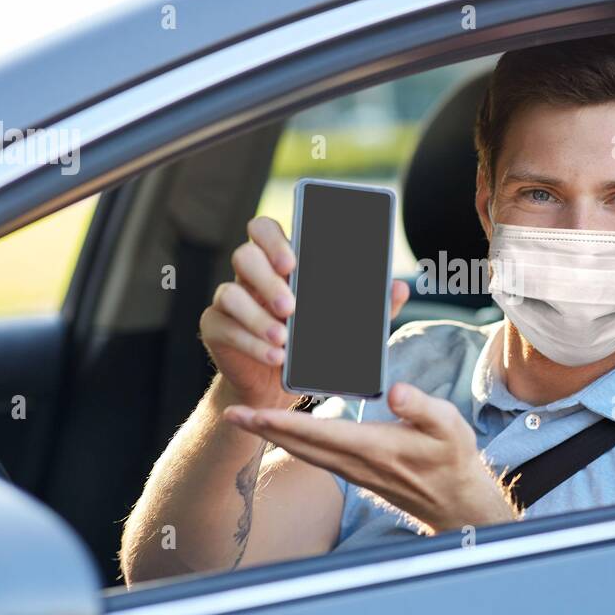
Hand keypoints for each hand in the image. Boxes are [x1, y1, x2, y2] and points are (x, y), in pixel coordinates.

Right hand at [201, 215, 409, 409]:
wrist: (274, 385)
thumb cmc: (309, 345)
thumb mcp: (343, 326)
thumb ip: (371, 306)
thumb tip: (400, 287)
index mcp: (277, 263)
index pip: (264, 230)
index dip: (274, 238)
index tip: (293, 261)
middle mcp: (249, 276)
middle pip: (245, 255)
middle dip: (268, 279)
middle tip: (292, 306)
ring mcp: (227, 301)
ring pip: (229, 292)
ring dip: (258, 316)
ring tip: (285, 339)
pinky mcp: (215, 328)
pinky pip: (225, 327)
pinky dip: (251, 343)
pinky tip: (275, 356)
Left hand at [222, 382, 518, 533]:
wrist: (456, 501)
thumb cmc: (453, 459)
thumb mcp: (448, 426)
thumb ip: (421, 407)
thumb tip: (396, 391)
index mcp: (374, 448)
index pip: (317, 434)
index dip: (281, 423)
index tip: (252, 413)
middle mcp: (356, 463)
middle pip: (299, 446)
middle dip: (263, 430)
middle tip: (230, 415)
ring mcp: (353, 472)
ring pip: (304, 453)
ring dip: (274, 437)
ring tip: (247, 421)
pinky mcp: (356, 473)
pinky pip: (316, 457)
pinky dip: (294, 442)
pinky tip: (284, 433)